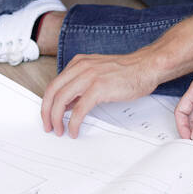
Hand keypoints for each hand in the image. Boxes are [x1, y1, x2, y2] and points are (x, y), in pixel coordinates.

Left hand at [41, 50, 161, 138]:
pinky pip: (79, 109)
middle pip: (53, 91)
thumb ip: (81, 86)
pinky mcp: (99, 88)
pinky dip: (73, 122)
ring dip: (57, 119)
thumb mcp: (97, 74)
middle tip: (48, 126)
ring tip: (60, 130)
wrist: (146, 66)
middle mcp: (81, 67)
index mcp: (79, 63)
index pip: (54, 83)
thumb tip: (68, 104)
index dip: (47, 102)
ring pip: (61, 100)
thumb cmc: (127, 72)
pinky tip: (74, 130)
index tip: (47, 116)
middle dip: (46, 112)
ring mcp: (89, 76)